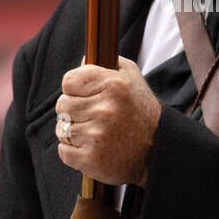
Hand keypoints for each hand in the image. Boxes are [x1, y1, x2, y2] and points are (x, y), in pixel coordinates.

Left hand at [55, 55, 160, 185]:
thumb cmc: (140, 110)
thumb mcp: (131, 77)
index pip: (68, 81)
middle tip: (92, 117)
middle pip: (62, 105)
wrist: (157, 150)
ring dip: (73, 132)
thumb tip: (81, 59)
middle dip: (73, 111)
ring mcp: (97, 136)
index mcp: (113, 85)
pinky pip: (64, 151)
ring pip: (61, 129)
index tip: (84, 95)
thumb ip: (106, 63)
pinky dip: (73, 152)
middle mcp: (105, 109)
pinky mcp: (91, 159)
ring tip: (94, 133)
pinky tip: (91, 148)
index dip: (74, 88)